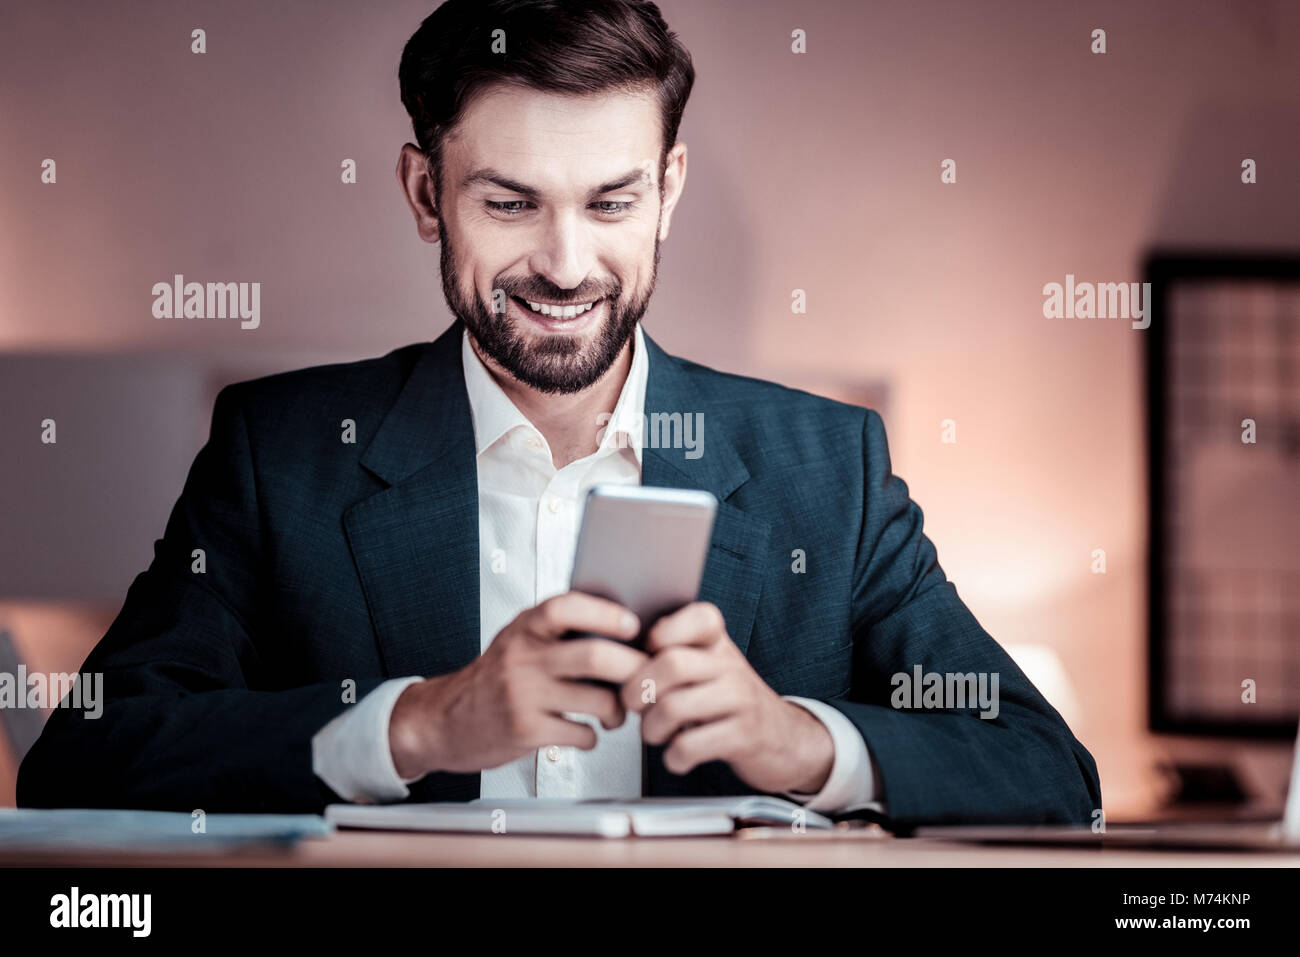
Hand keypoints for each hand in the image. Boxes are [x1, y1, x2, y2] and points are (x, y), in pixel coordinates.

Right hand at [388, 592, 648, 779]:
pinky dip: (593, 737)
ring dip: (619, 711)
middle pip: (594, 657)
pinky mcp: (524, 731)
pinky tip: (586, 733)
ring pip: (597, 701)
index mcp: (524, 628)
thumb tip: (620, 627)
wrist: (443, 720)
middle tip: (644, 679)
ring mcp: (522, 696)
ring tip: (616, 713)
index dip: (605, 613)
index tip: (632, 626)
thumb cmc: (493, 679)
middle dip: (632, 670)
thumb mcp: (517, 640)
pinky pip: (581, 734)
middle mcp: (522, 658)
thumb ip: (556, 630)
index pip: (566, 608)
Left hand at [622, 602, 833, 795]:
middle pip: (671, 664)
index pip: (696, 617)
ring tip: (654, 733)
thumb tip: (616, 659)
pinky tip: (677, 755)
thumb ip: (669, 655)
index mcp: (718, 643)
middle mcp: (730, 665)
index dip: (661, 634)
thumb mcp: (707, 668)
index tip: (647, 654)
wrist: (784, 739)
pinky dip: (673, 757)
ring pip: (674, 707)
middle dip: (637, 689)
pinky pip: (690, 745)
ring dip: (651, 729)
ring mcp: (740, 700)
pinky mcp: (743, 736)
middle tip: (633, 704)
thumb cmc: (728, 701)